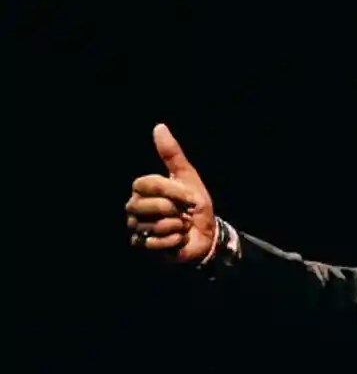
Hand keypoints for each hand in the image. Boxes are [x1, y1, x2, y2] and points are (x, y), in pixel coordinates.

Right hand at [125, 123, 215, 262]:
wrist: (206, 236)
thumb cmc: (195, 206)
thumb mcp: (188, 178)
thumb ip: (173, 155)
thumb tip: (159, 126)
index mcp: (142, 189)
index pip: (149, 184)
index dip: (174, 191)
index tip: (190, 197)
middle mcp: (133, 207)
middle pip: (154, 205)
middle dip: (178, 211)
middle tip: (184, 214)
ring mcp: (135, 227)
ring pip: (158, 225)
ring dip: (178, 227)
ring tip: (180, 227)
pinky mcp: (141, 246)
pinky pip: (158, 243)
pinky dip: (174, 241)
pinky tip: (177, 240)